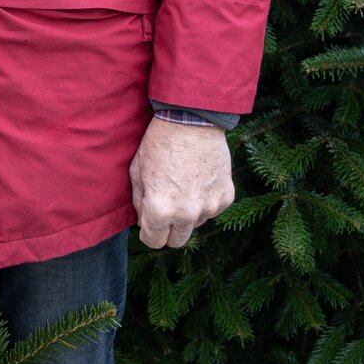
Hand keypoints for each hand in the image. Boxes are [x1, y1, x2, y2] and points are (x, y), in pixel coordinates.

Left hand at [128, 114, 235, 248]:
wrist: (191, 121)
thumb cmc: (159, 143)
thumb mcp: (137, 171)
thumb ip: (140, 201)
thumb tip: (144, 219)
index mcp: (160, 210)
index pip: (153, 242)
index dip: (148, 233)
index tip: (149, 224)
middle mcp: (187, 214)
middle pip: (177, 241)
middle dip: (168, 230)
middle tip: (166, 209)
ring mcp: (209, 207)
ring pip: (195, 224)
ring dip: (188, 213)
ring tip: (183, 185)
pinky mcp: (226, 197)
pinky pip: (212, 209)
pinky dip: (205, 200)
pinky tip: (199, 179)